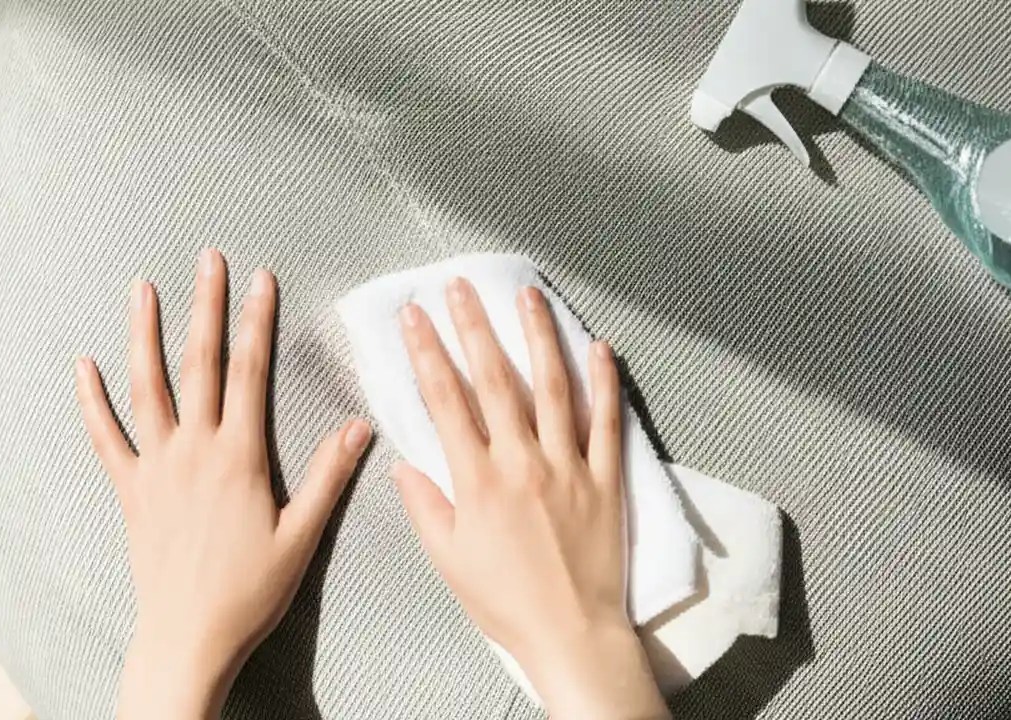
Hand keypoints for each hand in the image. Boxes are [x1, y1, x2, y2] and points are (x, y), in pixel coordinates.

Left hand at [76, 249, 370, 719]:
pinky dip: (92, 401)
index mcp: (239, 457)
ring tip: (143, 288)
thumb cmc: (250, 591)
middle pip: (199, 364)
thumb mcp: (302, 536)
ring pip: (147, 387)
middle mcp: (194, 450)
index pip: (250, 374)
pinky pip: (106, 438)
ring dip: (144, 334)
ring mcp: (156, 467)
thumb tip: (360, 426)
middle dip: (205, 307)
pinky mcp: (130, 490)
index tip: (261, 279)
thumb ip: (328, 477)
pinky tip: (82, 366)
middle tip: (208, 259)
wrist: (188, 636)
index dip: (256, 322)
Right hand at [393, 278, 668, 719]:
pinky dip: (605, 382)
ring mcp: (568, 464)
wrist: (571, 633)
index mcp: (477, 479)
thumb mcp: (447, 559)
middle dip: (474, 326)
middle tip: (461, 285)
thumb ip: (426, 506)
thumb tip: (403, 463)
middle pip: (495, 379)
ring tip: (527, 295)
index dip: (427, 352)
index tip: (414, 314)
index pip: (446, 401)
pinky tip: (599, 346)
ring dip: (538, 336)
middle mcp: (522, 460)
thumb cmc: (502, 600)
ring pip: (553, 386)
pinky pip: (607, 421)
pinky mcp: (606, 477)